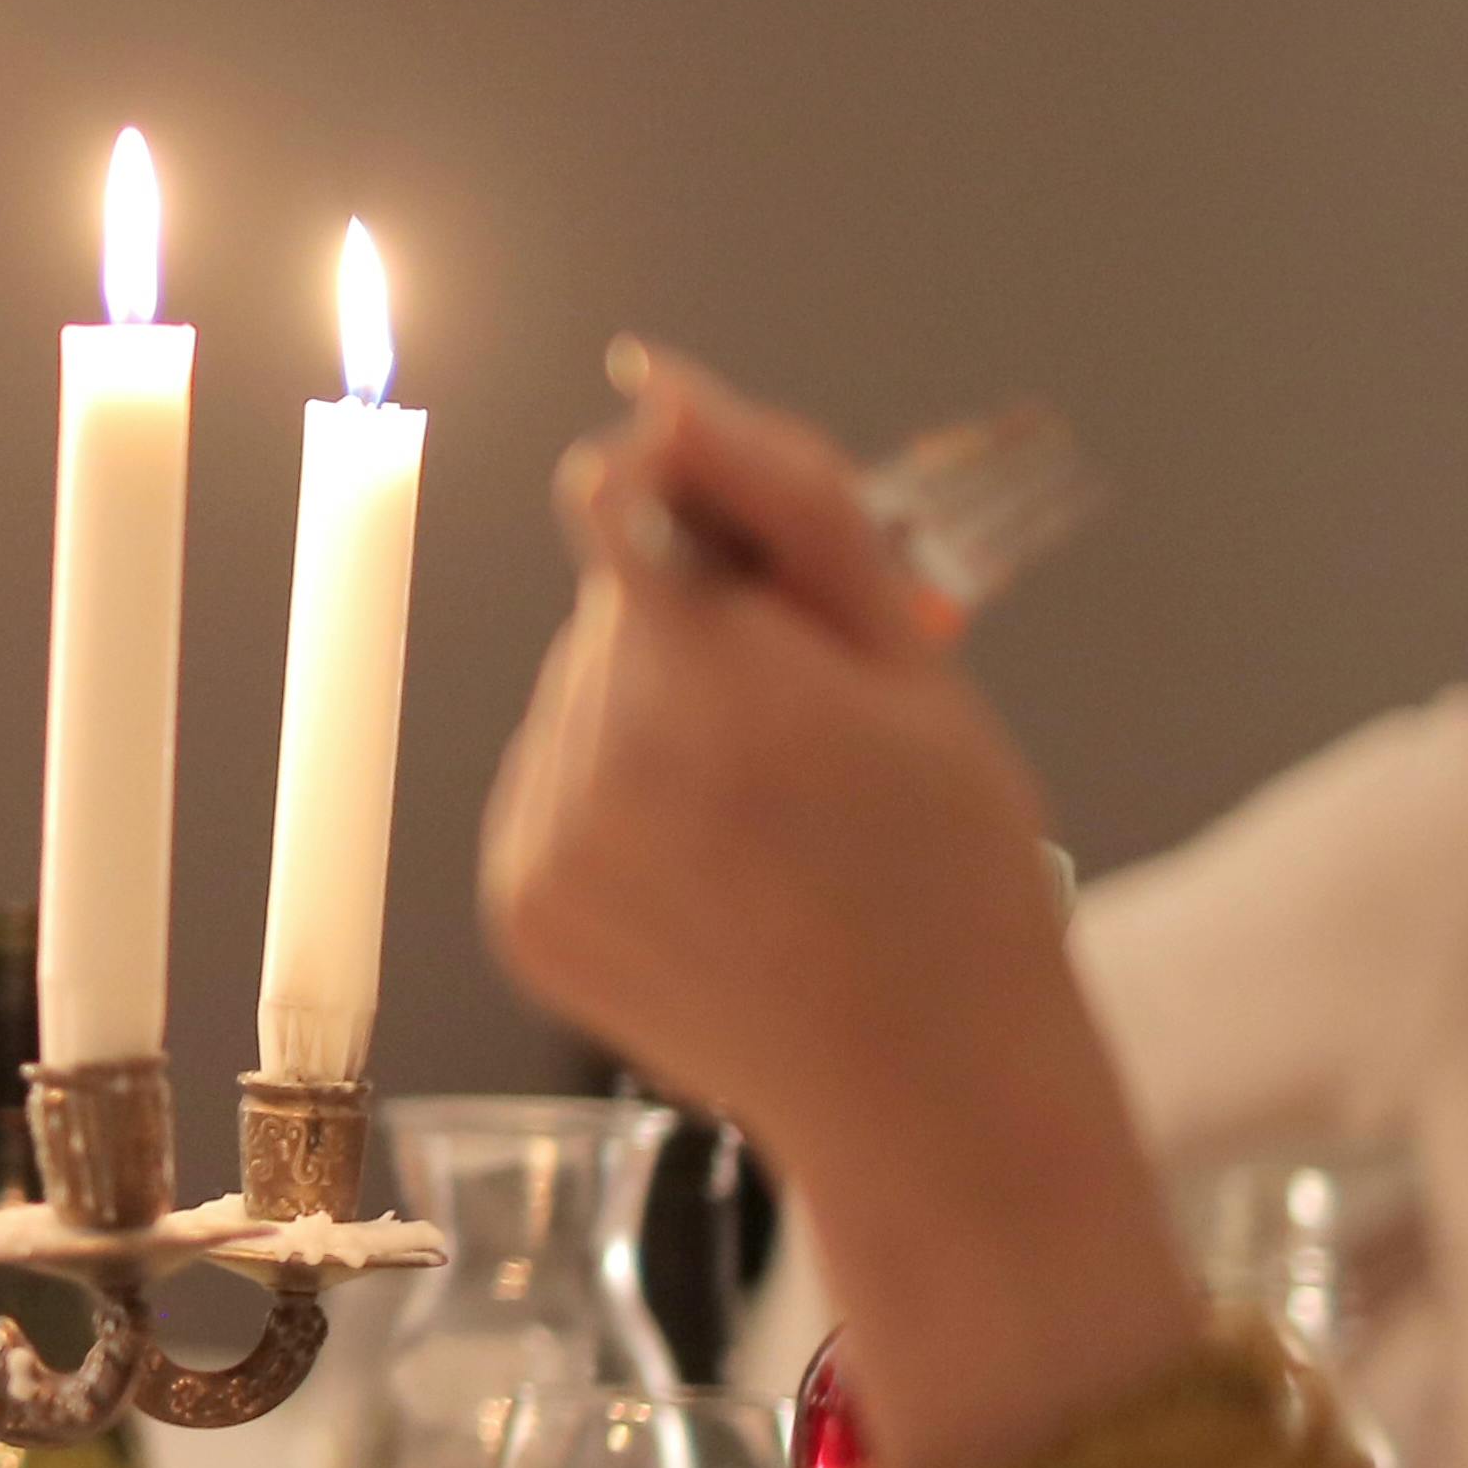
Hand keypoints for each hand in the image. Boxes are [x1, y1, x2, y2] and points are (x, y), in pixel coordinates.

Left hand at [473, 346, 1192, 1467]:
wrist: (929, 1083)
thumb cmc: (949, 864)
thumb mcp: (908, 659)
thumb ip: (781, 498)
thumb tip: (658, 384)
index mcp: (710, 677)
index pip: (620, 500)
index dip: (693, 517)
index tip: (754, 572)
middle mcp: (600, 755)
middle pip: (611, 617)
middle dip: (696, 642)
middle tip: (810, 742)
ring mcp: (544, 842)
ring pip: (575, 706)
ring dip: (652, 728)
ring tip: (766, 825)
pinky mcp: (518, 910)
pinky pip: (548, 799)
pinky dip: (615, 812)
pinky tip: (712, 876)